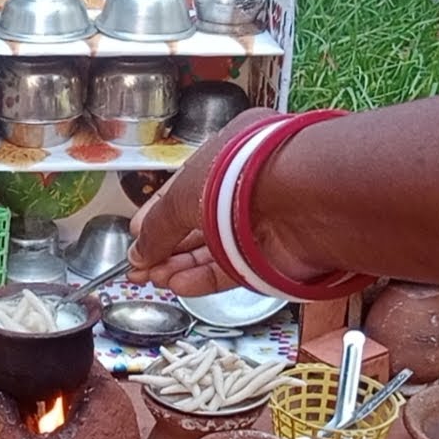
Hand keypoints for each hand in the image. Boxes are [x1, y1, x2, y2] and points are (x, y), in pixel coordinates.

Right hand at [128, 108, 277, 295]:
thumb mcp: (181, 195)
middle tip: (139, 267)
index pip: (186, 188)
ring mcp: (261, 223)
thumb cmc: (241, 175)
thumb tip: (138, 253)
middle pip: (197, 223)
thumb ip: (156, 228)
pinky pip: (231, 270)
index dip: (157, 214)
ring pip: (212, 250)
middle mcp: (246, 187)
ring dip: (180, 265)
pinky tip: (179, 285)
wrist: (302, 198)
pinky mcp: (271, 258)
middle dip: (165, 247)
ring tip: (152, 279)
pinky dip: (203, 279)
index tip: (136, 237)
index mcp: (228, 153)